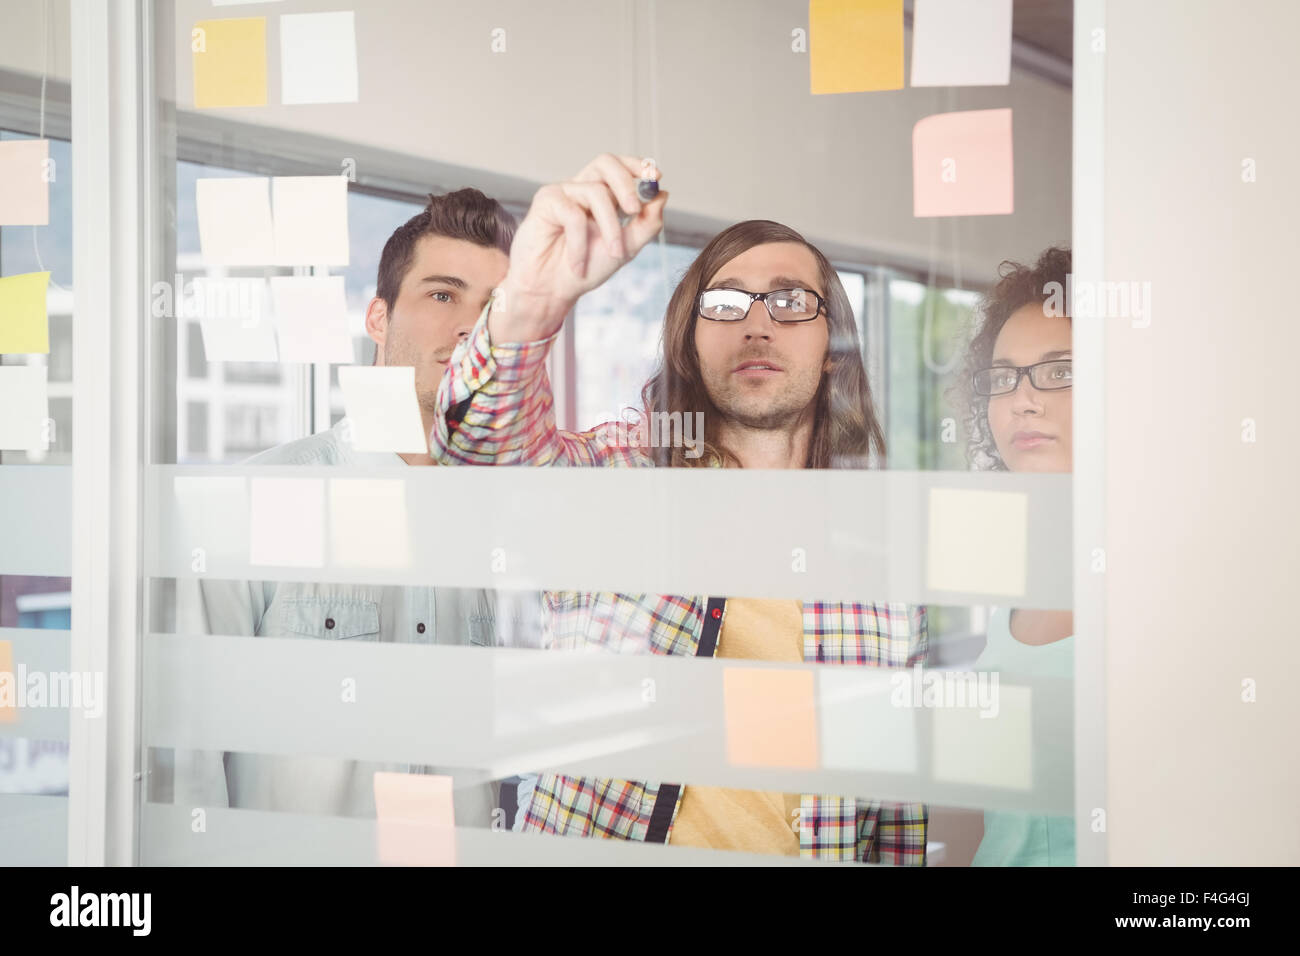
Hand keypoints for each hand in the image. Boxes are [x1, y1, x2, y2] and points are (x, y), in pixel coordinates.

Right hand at [492, 153, 667, 341]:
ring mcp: (563, 193)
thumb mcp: (625, 248)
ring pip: (595, 192)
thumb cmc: (585, 270)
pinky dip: (580, 242)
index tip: (656, 175)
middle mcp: (582, 189)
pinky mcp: (546, 202)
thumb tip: (663, 195)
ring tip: (612, 254)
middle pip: (606, 163)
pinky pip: (573, 214)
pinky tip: (577, 263)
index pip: (621, 168)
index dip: (638, 166)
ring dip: (609, 227)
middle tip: (635, 210)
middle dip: (626, 184)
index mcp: (602, 197)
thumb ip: (646, 224)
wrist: (552, 291)